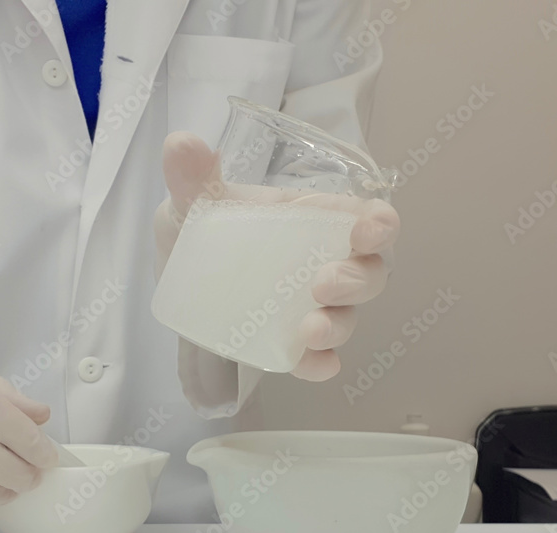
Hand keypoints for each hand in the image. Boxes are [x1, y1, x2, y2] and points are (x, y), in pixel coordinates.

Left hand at [154, 132, 399, 381]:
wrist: (175, 279)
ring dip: (338, 325)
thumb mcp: (194, 201)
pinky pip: (316, 357)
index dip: (381, 224)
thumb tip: (181, 144)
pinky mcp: (290, 342)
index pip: (369, 219)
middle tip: (323, 283)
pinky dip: (319, 363)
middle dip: (357, 280)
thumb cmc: (199, 229)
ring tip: (310, 331)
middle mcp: (325, 261)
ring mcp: (311, 305)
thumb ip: (191, 175)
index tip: (369, 230)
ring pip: (348, 317)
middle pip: (369, 272)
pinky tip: (315, 364)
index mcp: (316, 219)